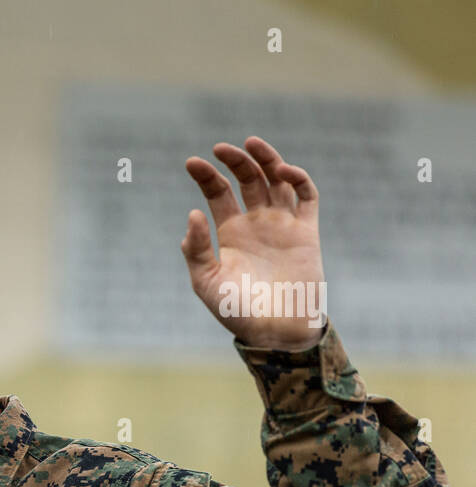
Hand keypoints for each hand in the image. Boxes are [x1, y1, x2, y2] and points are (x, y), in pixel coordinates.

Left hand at [182, 136, 324, 350]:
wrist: (275, 331)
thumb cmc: (236, 311)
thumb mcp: (206, 281)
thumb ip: (197, 249)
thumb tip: (193, 213)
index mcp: (229, 233)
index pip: (217, 193)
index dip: (206, 175)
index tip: (192, 162)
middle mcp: (255, 224)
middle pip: (246, 180)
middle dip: (234, 161)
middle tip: (219, 148)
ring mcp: (281, 224)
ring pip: (276, 180)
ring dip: (265, 159)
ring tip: (250, 144)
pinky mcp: (306, 231)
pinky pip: (306, 195)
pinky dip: (297, 178)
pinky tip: (281, 171)